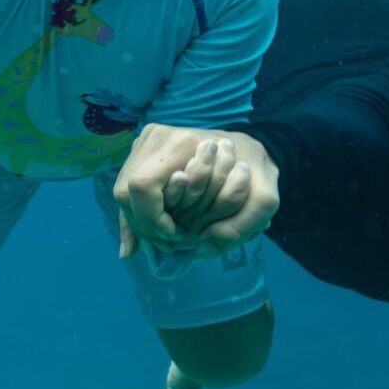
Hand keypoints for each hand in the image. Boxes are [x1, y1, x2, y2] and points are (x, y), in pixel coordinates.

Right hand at [112, 126, 277, 259]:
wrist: (249, 149)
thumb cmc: (256, 174)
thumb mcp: (264, 201)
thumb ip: (239, 228)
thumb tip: (201, 252)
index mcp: (182, 142)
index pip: (142, 186)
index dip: (151, 218)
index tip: (175, 233)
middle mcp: (157, 137)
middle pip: (127, 192)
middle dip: (146, 224)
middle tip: (170, 241)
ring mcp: (145, 142)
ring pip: (124, 192)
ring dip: (141, 220)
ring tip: (166, 235)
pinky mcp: (142, 151)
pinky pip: (127, 188)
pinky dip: (136, 214)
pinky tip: (142, 239)